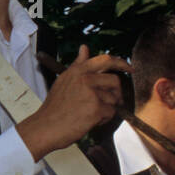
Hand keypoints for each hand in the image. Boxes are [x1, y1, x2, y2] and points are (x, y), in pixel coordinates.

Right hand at [18, 45, 128, 160]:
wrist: (45, 127)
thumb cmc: (54, 108)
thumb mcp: (63, 81)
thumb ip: (78, 65)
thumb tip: (84, 47)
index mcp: (77, 71)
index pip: (105, 60)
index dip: (120, 63)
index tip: (129, 68)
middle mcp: (84, 78)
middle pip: (115, 80)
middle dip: (116, 93)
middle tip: (110, 102)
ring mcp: (90, 93)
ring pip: (114, 99)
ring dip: (107, 108)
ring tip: (91, 114)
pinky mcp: (96, 108)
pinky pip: (111, 112)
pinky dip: (104, 119)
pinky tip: (90, 121)